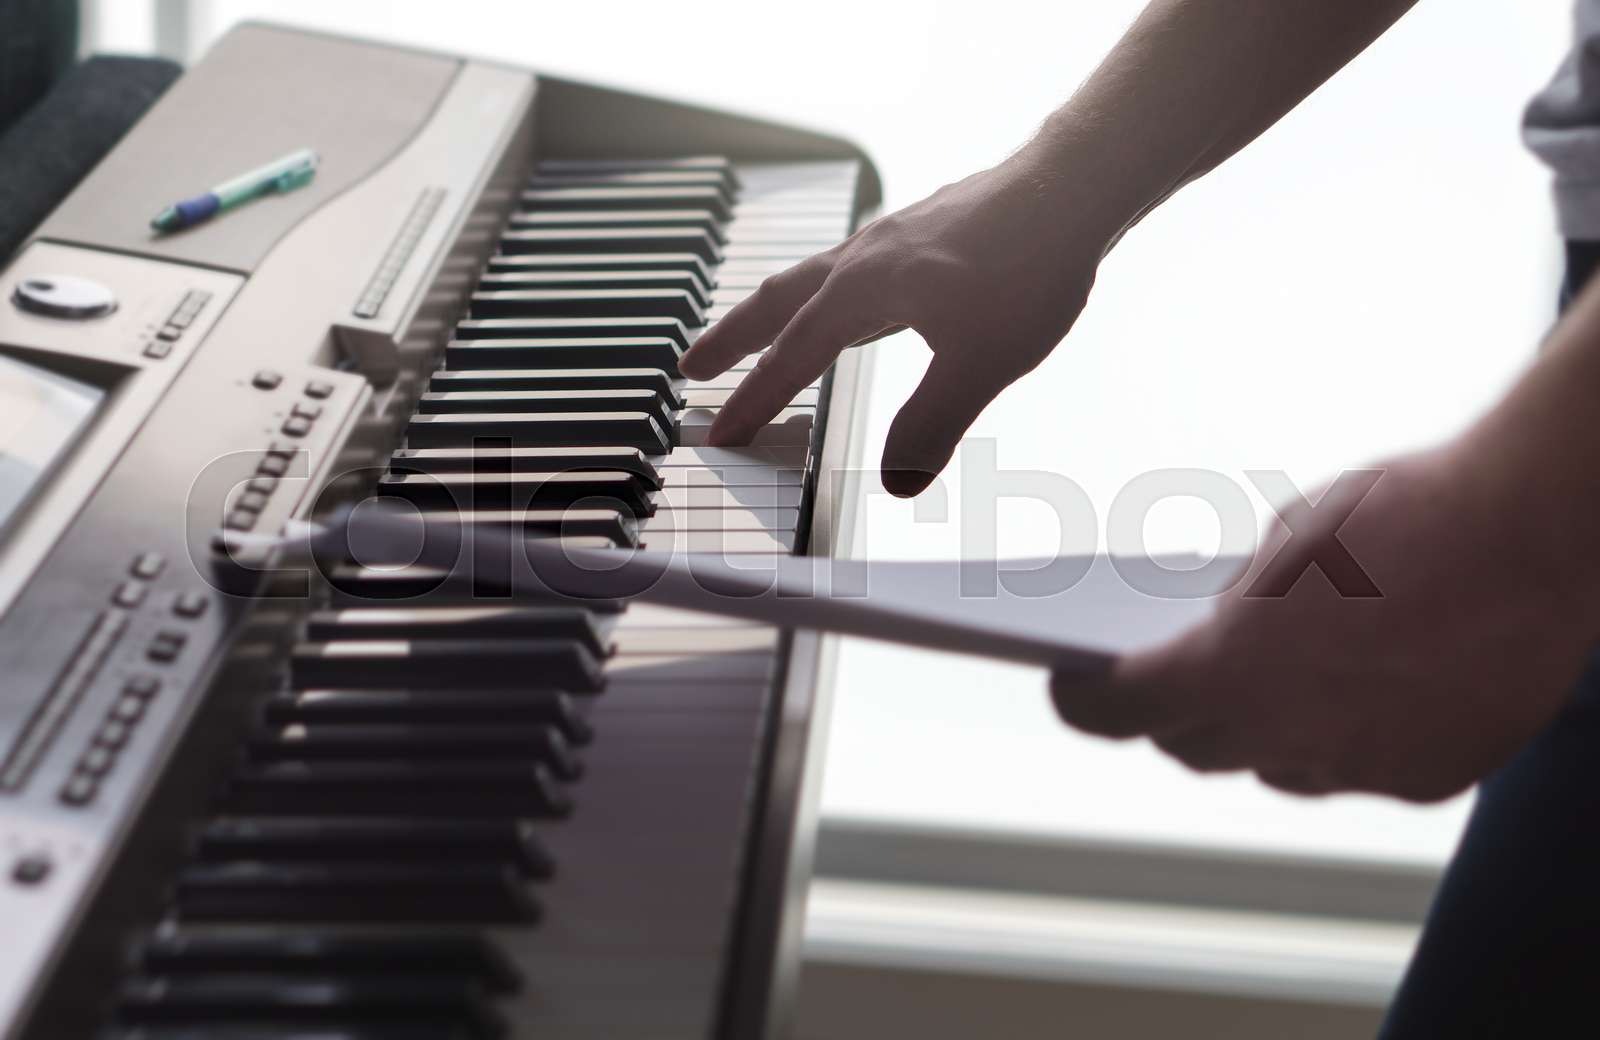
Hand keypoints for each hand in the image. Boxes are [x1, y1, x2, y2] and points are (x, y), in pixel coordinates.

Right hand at [679, 154, 1110, 496]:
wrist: (1075, 187)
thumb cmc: (1029, 267)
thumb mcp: (980, 363)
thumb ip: (931, 424)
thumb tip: (894, 483)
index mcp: (860, 290)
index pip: (791, 357)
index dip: (753, 401)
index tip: (719, 433)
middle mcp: (862, 259)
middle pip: (776, 302)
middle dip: (731, 339)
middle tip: (692, 368)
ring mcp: (891, 240)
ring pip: (811, 279)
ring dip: (775, 313)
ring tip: (758, 336)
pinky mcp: (922, 232)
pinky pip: (851, 268)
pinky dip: (827, 295)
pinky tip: (854, 304)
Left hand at [1050, 448, 1596, 801]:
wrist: (1536, 528)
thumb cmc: (1400, 510)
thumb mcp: (1285, 536)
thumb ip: (1239, 602)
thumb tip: (1225, 634)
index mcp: (1230, 672)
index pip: (1124, 711)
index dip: (1085, 701)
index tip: (1070, 686)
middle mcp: (1288, 737)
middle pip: (1196, 747)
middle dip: (1171, 715)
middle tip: (1161, 684)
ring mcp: (1361, 767)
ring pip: (1280, 767)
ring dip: (1258, 733)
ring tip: (1254, 692)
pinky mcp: (1428, 777)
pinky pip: (1359, 767)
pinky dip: (1343, 736)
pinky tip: (1348, 695)